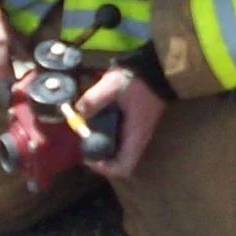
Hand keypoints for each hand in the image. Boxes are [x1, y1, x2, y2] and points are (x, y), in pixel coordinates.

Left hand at [72, 67, 167, 181]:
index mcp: (135, 136)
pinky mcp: (136, 123)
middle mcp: (138, 139)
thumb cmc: (138, 81)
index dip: (104, 168)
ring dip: (102, 144)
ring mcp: (139, 132)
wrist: (157, 68)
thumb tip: (78, 113)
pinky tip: (98, 118)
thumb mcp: (112, 85)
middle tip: (84, 141)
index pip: (123, 168)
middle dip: (98, 155)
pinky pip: (120, 137)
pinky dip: (107, 133)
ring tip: (88, 129)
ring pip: (119, 150)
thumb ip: (93, 99)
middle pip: (118, 162)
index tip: (88, 155)